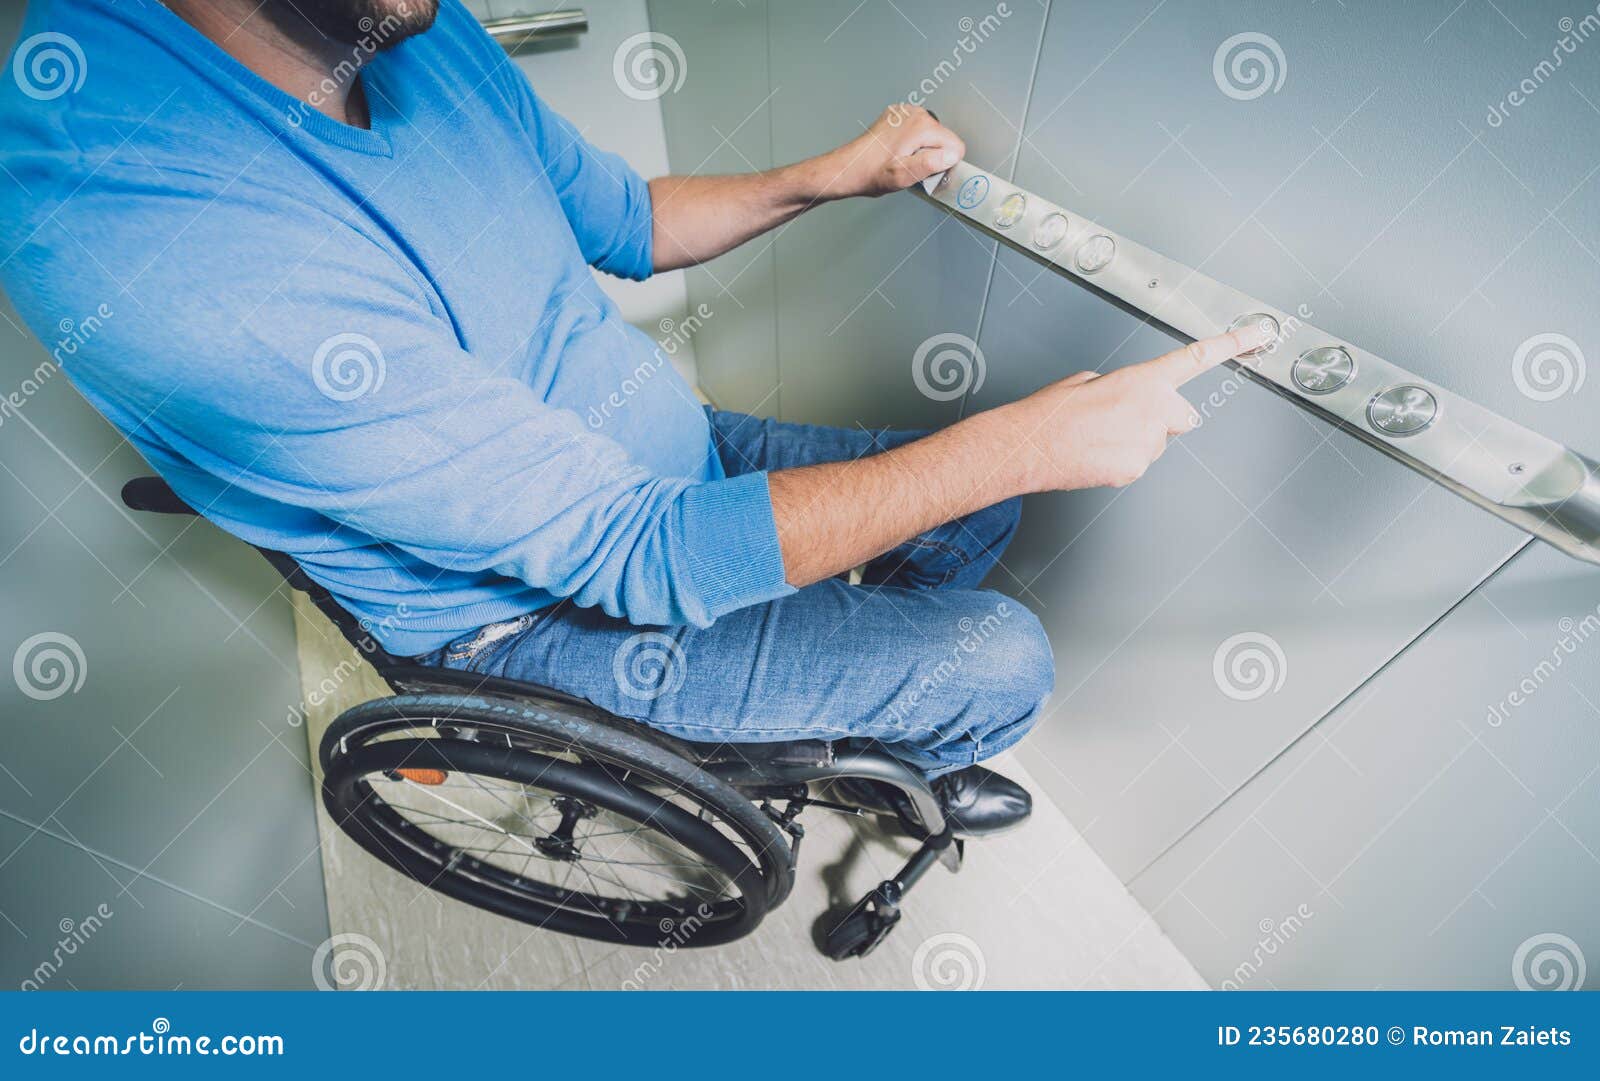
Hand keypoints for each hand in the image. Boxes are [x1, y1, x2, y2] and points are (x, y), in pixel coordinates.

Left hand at [819, 104, 965, 198]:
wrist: (847, 167)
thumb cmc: (870, 173)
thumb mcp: (903, 176)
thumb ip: (931, 164)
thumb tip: (951, 156)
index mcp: (920, 125)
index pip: (955, 146)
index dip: (944, 164)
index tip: (926, 171)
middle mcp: (914, 113)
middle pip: (943, 138)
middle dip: (932, 156)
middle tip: (909, 167)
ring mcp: (904, 112)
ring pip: (931, 135)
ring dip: (921, 150)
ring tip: (900, 159)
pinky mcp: (896, 116)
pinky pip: (917, 131)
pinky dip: (910, 143)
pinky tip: (896, 152)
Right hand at [995, 326, 1272, 492]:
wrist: (1030, 446)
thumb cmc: (1052, 412)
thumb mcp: (1086, 381)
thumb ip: (1122, 387)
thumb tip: (1127, 402)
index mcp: (1143, 380)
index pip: (1197, 358)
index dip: (1233, 344)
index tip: (1260, 334)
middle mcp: (1154, 411)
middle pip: (1181, 416)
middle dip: (1162, 418)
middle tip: (1127, 419)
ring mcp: (1148, 444)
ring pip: (1155, 443)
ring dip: (1134, 440)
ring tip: (1097, 438)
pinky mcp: (1136, 470)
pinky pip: (1137, 463)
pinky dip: (1119, 460)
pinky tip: (1094, 454)